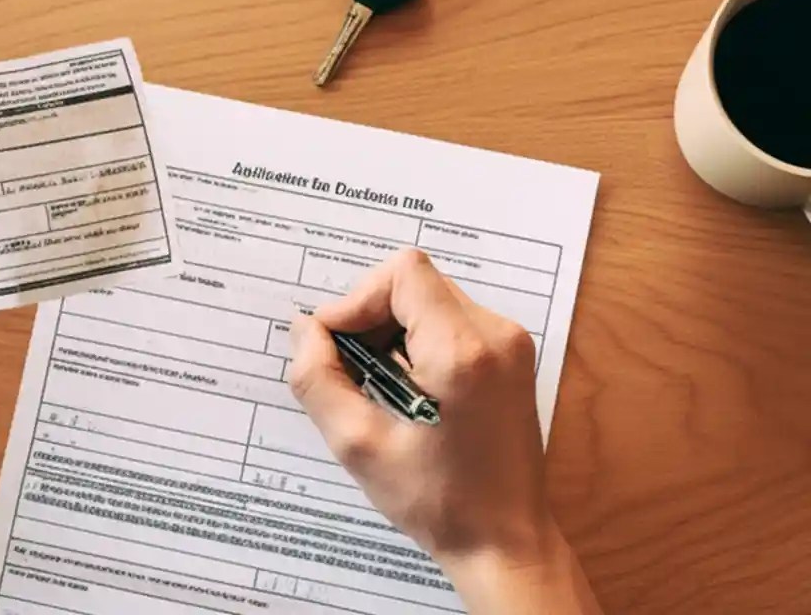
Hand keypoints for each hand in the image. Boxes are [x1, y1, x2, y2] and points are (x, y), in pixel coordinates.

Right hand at [289, 250, 600, 614]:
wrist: (505, 542)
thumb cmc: (437, 502)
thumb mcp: (359, 445)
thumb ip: (319, 379)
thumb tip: (305, 330)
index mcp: (462, 352)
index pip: (403, 274)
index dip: (356, 299)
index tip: (334, 345)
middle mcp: (496, 335)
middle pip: (415, 282)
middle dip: (370, 317)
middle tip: (349, 371)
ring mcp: (510, 343)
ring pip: (430, 298)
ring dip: (391, 330)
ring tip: (375, 385)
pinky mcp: (511, 356)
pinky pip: (450, 320)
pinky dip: (416, 341)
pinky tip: (404, 389)